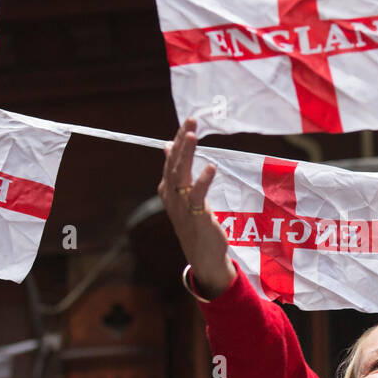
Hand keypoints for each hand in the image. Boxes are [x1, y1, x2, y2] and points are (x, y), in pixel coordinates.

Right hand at [157, 118, 234, 298]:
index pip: (171, 160)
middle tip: (191, 121)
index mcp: (168, 190)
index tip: (188, 122)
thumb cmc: (195, 223)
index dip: (179, 140)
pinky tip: (210, 167)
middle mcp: (171, 197)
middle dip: (182, 141)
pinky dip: (203, 181)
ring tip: (193, 136)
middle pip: (174, 164)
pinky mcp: (196, 217)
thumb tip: (170, 146)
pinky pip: (197, 196)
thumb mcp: (185, 195)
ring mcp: (181, 207)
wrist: (203, 256)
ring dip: (186, 155)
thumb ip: (178, 172)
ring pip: (181, 176)